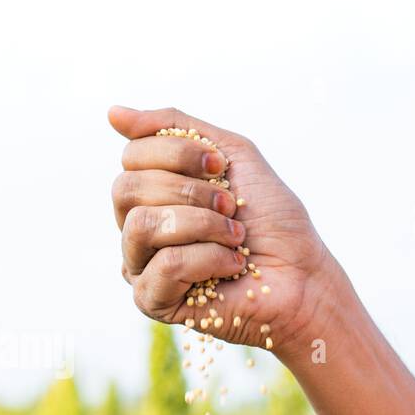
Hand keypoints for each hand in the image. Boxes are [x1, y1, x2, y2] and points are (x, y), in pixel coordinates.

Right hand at [110, 105, 341, 354]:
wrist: (303, 274)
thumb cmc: (272, 219)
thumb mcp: (230, 153)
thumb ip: (173, 128)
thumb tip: (112, 113)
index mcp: (151, 193)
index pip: (131, 157)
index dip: (178, 154)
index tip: (223, 168)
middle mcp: (137, 228)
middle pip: (125, 189)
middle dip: (189, 190)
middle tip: (230, 206)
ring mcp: (139, 266)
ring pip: (141, 225)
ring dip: (201, 224)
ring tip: (235, 237)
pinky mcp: (151, 301)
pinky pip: (166, 265)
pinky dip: (210, 259)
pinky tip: (231, 267)